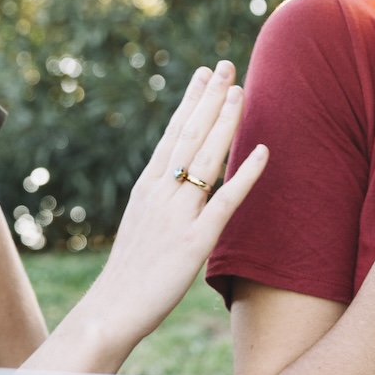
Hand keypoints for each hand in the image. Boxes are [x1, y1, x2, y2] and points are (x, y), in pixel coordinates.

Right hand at [53, 61, 269, 361]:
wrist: (112, 310)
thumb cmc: (128, 277)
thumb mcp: (141, 229)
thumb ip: (160, 205)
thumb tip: (175, 189)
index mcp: (147, 188)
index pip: (172, 134)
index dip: (191, 102)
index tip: (204, 74)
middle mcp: (161, 193)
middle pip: (189, 135)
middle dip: (210, 98)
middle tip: (227, 65)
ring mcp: (178, 214)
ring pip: (205, 157)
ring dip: (225, 121)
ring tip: (241, 89)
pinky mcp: (195, 240)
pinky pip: (225, 200)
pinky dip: (245, 173)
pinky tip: (263, 151)